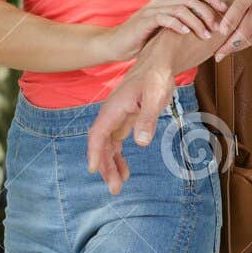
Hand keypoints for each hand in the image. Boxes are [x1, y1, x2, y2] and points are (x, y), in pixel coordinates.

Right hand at [85, 51, 176, 193]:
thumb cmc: (156, 76)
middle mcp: (111, 114)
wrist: (158, 63)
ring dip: (110, 165)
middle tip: (114, 189)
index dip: (95, 152)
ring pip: (108, 146)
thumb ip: (147, 118)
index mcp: (114, 108)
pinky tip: (124, 171)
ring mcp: (117, 118)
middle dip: (105, 166)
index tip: (93, 170)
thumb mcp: (156, 96)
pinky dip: (118, 157)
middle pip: (101, 144)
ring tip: (118, 185)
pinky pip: (116, 142)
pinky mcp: (125, 120)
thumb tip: (140, 142)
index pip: (98, 134)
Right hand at [108, 0, 227, 60]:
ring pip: (181, 8)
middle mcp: (162, 0)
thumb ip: (183, 24)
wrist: (116, 44)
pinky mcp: (144, 20)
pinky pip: (165, 18)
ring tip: (205, 35)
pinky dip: (178, 25)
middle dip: (208, 12)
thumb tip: (210, 28)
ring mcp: (152, 9)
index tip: (224, 11)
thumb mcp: (167, 29)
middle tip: (218, 28)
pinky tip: (186, 33)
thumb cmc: (144, 39)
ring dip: (197, 22)